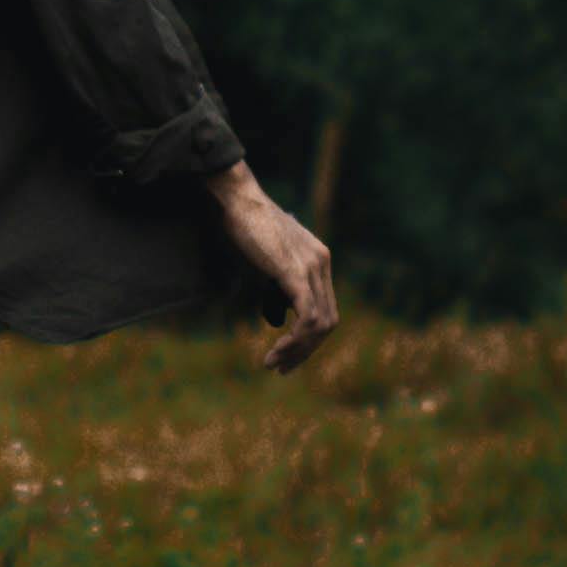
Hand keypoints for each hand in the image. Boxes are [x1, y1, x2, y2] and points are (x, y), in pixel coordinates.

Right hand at [209, 162, 336, 371]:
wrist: (239, 198)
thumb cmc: (246, 223)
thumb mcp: (270, 257)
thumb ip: (281, 283)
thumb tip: (280, 316)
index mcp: (319, 260)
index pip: (325, 310)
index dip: (310, 338)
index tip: (287, 354)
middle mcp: (321, 263)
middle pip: (328, 322)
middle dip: (306, 351)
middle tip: (282, 368)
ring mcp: (312, 267)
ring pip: (320, 324)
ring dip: (299, 350)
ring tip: (274, 362)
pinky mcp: (296, 272)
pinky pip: (307, 316)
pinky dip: (296, 339)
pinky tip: (278, 349)